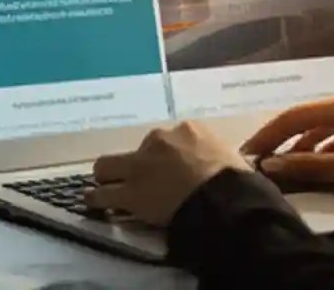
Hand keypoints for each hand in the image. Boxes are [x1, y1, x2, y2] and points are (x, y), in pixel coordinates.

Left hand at [85, 121, 251, 225]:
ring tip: (111, 189)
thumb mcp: (230, 156)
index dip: (169, 155)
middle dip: (138, 163)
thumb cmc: (235, 179)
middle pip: (137, 149)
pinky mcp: (128, 192)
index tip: (174, 168)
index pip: (170, 137)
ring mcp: (140, 166)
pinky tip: (98, 204)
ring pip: (106, 166)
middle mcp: (160, 140)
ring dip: (109, 177)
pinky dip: (98, 199)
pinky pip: (101, 194)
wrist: (224, 199)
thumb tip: (217, 164)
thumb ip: (214, 155)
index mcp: (189, 129)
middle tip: (146, 180)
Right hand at [241, 91, 333, 197]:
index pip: (296, 115)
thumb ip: (308, 166)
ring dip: (305, 147)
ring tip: (286, 168)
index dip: (269, 134)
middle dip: (284, 140)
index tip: (249, 153)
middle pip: (309, 118)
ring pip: (326, 128)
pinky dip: (327, 148)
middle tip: (261, 160)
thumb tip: (272, 165)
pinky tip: (318, 166)